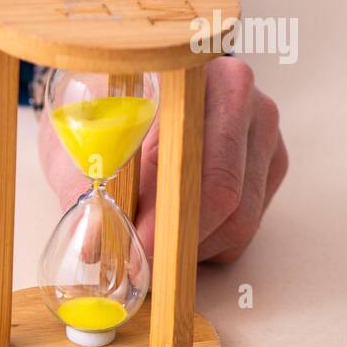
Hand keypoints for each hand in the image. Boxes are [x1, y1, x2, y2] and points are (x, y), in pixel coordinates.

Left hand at [38, 58, 287, 263]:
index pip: (196, 163)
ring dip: (187, 247)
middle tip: (134, 267)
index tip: (133, 249)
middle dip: (175, 240)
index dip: (165, 216)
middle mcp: (245, 102)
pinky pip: (244, 227)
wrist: (113, 96)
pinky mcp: (268, 168)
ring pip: (239, 222)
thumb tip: (97, 242)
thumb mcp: (78, 142)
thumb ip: (89, 187)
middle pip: (227, 198)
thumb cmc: (95, 113)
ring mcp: (263, 136)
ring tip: (141, 245)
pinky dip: (203, 243)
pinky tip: (167, 230)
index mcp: (201, 80)